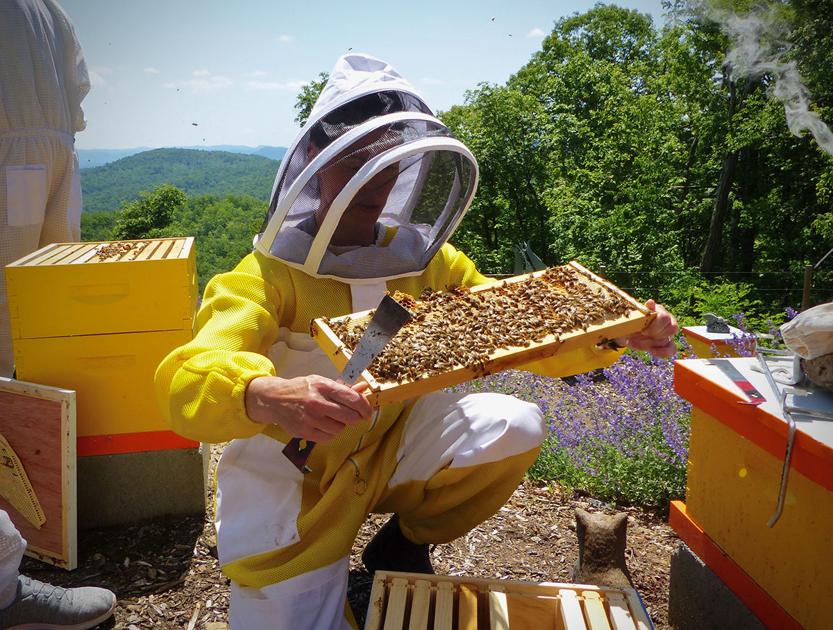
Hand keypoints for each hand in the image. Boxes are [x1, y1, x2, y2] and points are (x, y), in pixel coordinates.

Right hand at [245, 375, 372, 441]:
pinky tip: (325, 425)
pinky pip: (329, 437)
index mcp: (323, 386)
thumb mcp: (321, 382)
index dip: (365, 407)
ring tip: (333, 418)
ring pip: (340, 428)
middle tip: (355, 416)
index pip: (352, 399)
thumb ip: (343, 388)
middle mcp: (317, 402)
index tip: (367, 410)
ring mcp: (310, 419)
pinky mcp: (305, 432)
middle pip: (350, 417)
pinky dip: (331, 433)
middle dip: (356, 417)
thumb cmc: (302, 389)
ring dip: (341, 425)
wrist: (275, 399)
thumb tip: (363, 388)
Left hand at [615, 299, 678, 358]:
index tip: (643, 331)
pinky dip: (661, 352)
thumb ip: (643, 310)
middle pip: (672, 328)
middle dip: (655, 334)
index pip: (665, 318)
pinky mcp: (667, 344)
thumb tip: (650, 302)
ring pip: (667, 340)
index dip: (656, 326)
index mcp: (660, 311)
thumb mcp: (635, 315)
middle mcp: (668, 321)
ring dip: (650, 344)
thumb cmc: (633, 321)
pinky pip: (671, 349)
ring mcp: (668, 333)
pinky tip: (651, 351)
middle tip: (642, 335)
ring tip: (635, 343)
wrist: (627, 331)